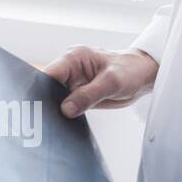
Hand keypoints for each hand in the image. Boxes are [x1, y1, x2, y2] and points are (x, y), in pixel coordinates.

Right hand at [42, 46, 158, 117]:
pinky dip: (63, 113)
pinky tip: (63, 123)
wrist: (143, 74)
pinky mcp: (77, 92)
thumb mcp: (112, 83)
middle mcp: (70, 67)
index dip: (40, 91)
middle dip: (46, 103)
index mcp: (74, 57)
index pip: (49, 74)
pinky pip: (65, 103)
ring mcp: (72, 80)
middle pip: (47, 87)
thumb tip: (66, 109)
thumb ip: (88, 96)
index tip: (38, 109)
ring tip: (53, 124)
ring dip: (54, 109)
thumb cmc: (131, 71)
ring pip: (54, 97)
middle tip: (45, 121)